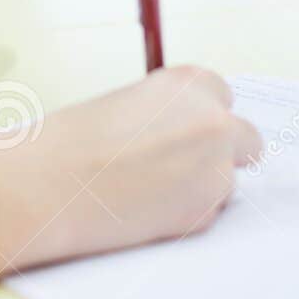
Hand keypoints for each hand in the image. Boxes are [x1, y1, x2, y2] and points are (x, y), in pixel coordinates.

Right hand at [8, 66, 262, 265]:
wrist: (50, 184)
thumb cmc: (73, 140)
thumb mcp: (126, 104)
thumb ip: (167, 113)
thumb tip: (186, 136)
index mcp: (189, 83)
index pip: (222, 97)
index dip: (202, 116)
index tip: (185, 130)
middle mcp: (214, 121)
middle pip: (247, 140)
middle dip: (223, 154)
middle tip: (183, 167)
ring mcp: (216, 170)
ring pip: (228, 182)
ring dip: (201, 188)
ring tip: (148, 191)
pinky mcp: (206, 214)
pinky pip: (208, 214)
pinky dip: (185, 214)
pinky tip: (145, 210)